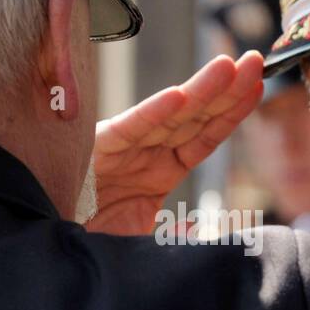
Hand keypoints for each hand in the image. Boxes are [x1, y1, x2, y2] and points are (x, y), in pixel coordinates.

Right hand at [86, 52, 263, 234]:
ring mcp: (123, 148)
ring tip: (229, 67)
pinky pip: (131, 129)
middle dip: (226, 88)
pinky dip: (153, 113)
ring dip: (200, 90)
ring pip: (169, 115)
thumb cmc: (96, 240)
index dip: (231, 112)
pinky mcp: (97, 150)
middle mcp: (144, 152)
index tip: (257, 86)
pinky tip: (179, 97)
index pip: (203, 136)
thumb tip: (197, 227)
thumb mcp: (147, 242)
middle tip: (256, 60)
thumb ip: (176, 236)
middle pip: (193, 117)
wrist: (51, 249)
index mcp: (159, 170)